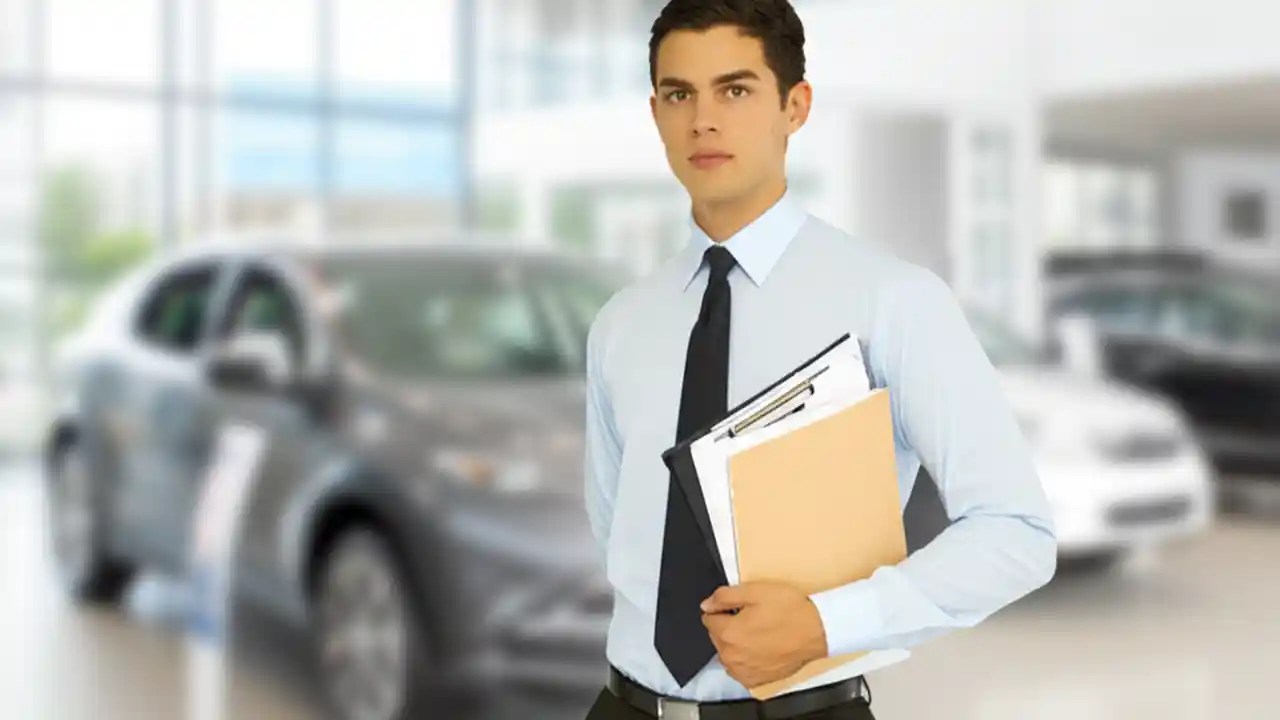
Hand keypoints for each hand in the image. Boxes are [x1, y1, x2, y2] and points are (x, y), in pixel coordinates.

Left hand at [700, 581, 828, 687]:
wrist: (818, 632)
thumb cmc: (790, 611)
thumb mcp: (755, 591)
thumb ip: (725, 596)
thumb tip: (706, 604)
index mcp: (728, 633)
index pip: (709, 618)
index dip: (722, 609)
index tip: (739, 607)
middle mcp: (732, 656)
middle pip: (717, 636)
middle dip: (728, 626)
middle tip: (753, 618)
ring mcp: (743, 671)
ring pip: (727, 652)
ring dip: (736, 643)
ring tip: (760, 633)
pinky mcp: (755, 680)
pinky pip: (739, 667)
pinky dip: (746, 658)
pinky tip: (762, 648)